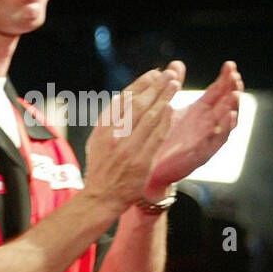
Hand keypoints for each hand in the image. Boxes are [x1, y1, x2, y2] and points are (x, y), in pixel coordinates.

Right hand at [83, 68, 179, 211]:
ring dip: (164, 99)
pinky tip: (172, 109)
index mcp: (102, 129)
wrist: (100, 197)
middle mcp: (113, 137)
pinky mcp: (140, 161)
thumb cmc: (102, 168)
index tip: (153, 74)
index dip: (140, 85)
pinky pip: (156, 137)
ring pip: (149, 118)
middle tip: (169, 74)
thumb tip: (125, 97)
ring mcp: (127, 149)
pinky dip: (164, 121)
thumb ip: (110, 121)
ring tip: (175, 85)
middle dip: (155, 87)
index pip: (122, 100)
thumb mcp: (97, 141)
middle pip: (137, 105)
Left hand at [145, 60, 243, 192]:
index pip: (217, 92)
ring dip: (232, 108)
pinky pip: (216, 140)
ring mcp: (205, 138)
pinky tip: (227, 117)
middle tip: (235, 77)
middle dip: (233, 90)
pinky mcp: (200, 153)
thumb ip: (172, 85)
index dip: (225, 79)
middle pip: (226, 104)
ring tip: (234, 95)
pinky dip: (224, 129)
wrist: (146, 167)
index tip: (229, 65)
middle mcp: (206, 124)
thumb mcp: (166, 107)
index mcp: (200, 112)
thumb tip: (176, 63)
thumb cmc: (158, 137)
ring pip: (226, 122)